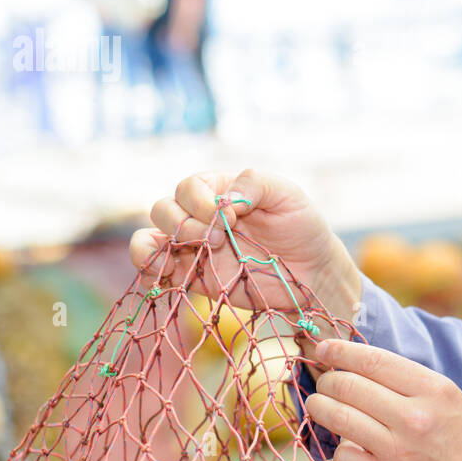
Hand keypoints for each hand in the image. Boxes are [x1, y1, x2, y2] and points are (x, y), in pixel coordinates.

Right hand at [129, 169, 361, 346]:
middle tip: (219, 240)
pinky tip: (165, 276)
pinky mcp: (193, 276)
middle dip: (184, 223)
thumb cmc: (302, 226)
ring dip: (155, 247)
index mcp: (218, 190)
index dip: (201, 201)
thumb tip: (224, 199)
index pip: (189, 187)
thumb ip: (255, 183)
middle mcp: (200, 216)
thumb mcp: (287, 194)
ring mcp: (194, 247)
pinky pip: (156, 271)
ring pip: (149, 238)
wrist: (312, 271)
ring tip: (179, 258)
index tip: (233, 217)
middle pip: (164, 209)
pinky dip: (150, 271)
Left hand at [304, 338, 461, 460]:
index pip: (373, 360)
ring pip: (338, 417)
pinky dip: (341, 449)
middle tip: (324, 383)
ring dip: (320, 408)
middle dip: (327, 380)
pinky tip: (351, 448)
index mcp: (434, 389)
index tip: (325, 349)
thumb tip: (359, 366)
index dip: (340, 351)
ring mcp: (397, 451)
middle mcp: (414, 416)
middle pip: (348, 386)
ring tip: (319, 406)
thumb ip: (409, 382)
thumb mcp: (450, 400)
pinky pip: (343, 456)